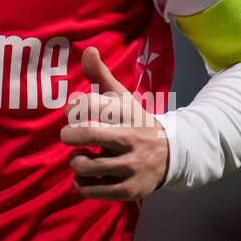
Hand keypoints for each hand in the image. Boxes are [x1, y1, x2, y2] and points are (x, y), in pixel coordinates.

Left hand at [59, 46, 168, 200]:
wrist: (172, 155)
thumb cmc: (135, 122)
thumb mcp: (122, 98)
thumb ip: (102, 75)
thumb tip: (88, 50)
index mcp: (127, 113)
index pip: (91, 104)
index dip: (74, 107)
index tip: (73, 111)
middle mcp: (130, 138)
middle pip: (86, 134)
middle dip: (68, 135)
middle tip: (69, 136)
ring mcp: (130, 166)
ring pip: (85, 165)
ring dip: (75, 161)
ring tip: (80, 157)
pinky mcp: (129, 190)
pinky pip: (92, 190)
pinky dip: (81, 184)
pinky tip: (85, 177)